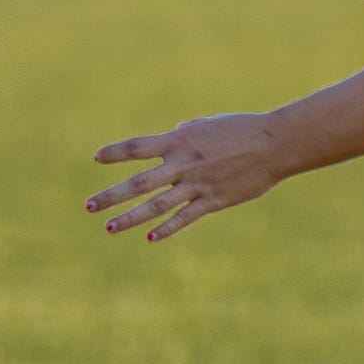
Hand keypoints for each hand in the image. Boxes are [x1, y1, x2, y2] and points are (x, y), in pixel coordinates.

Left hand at [88, 112, 283, 242]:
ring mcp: (197, 185)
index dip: (115, 152)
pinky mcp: (213, 201)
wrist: (274, 146)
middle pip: (139, 182)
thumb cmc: (242, 130)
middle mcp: (183, 163)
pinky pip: (184, 218)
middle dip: (112, 195)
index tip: (96, 158)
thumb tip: (174, 131)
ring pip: (156, 205)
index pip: (138, 147)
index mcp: (179, 140)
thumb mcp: (209, 124)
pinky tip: (150, 238)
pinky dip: (167, 229)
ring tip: (109, 227)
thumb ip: (187, 131)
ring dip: (131, 218)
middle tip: (89, 205)